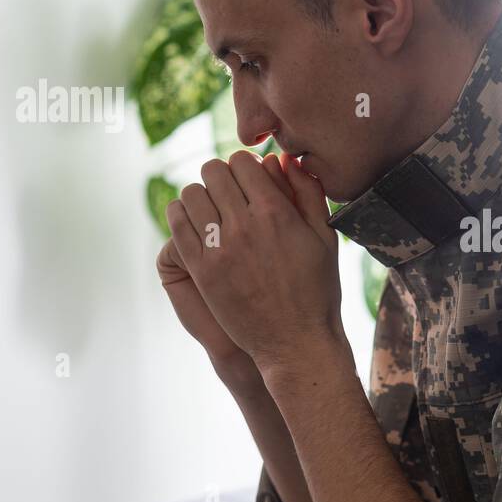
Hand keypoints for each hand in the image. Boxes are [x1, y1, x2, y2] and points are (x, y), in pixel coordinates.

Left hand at [166, 150, 345, 373]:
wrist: (295, 341)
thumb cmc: (317, 290)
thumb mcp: (324, 238)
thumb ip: (307, 194)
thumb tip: (286, 160)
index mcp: (276, 213)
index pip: (242, 162)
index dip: (244, 165)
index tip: (248, 177)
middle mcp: (244, 225)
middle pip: (213, 172)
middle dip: (221, 176)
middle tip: (229, 191)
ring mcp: (219, 248)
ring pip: (190, 194)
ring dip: (200, 194)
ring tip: (212, 208)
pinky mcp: (201, 270)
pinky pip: (177, 224)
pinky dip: (181, 215)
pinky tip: (195, 222)